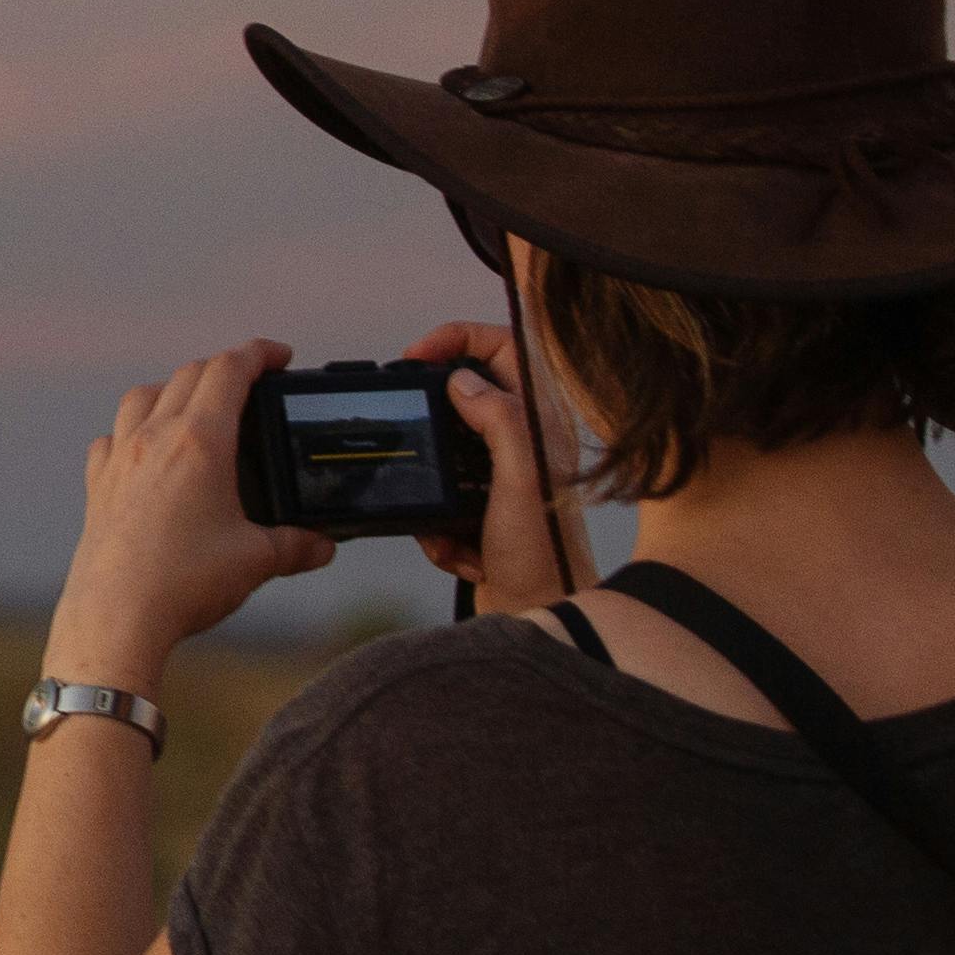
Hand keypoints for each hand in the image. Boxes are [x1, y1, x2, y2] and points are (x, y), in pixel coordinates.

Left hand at [46, 340, 333, 685]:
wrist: (115, 619)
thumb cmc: (184, 584)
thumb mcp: (256, 562)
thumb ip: (297, 546)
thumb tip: (323, 545)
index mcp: (199, 442)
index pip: (229, 370)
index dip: (258, 353)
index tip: (279, 356)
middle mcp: (154, 438)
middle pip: (188, 375)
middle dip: (224, 368)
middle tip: (251, 381)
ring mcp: (120, 459)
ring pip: (142, 396)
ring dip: (172, 388)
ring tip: (195, 406)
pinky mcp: (98, 487)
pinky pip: (111, 438)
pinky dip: (131, 430)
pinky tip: (142, 450)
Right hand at [400, 317, 579, 608]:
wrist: (540, 617)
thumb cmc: (543, 554)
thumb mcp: (519, 476)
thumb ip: (498, 418)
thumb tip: (461, 380)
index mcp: (538, 421)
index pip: (502, 346)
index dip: (457, 338)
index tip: (417, 356)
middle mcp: (522, 441)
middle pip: (465, 394)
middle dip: (431, 417)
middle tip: (411, 426)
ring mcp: (500, 476)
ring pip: (443, 449)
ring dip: (431, 482)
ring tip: (446, 514)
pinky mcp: (479, 510)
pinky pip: (437, 497)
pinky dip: (435, 524)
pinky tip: (458, 548)